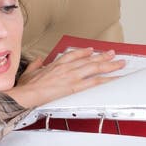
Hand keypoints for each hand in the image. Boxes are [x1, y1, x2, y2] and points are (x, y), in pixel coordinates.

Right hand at [9, 47, 125, 109]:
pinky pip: (94, 82)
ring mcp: (71, 76)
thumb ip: (35, 65)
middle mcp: (66, 68)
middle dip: (102, 56)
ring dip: (109, 65)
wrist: (26, 95)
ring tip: (119, 63)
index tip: (91, 50)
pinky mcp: (74, 87)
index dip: (84, 52)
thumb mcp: (29, 72)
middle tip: (112, 54)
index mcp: (55, 64)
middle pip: (88, 60)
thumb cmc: (25, 87)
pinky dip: (106, 80)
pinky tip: (114, 79)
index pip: (73, 55)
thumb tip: (39, 60)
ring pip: (94, 68)